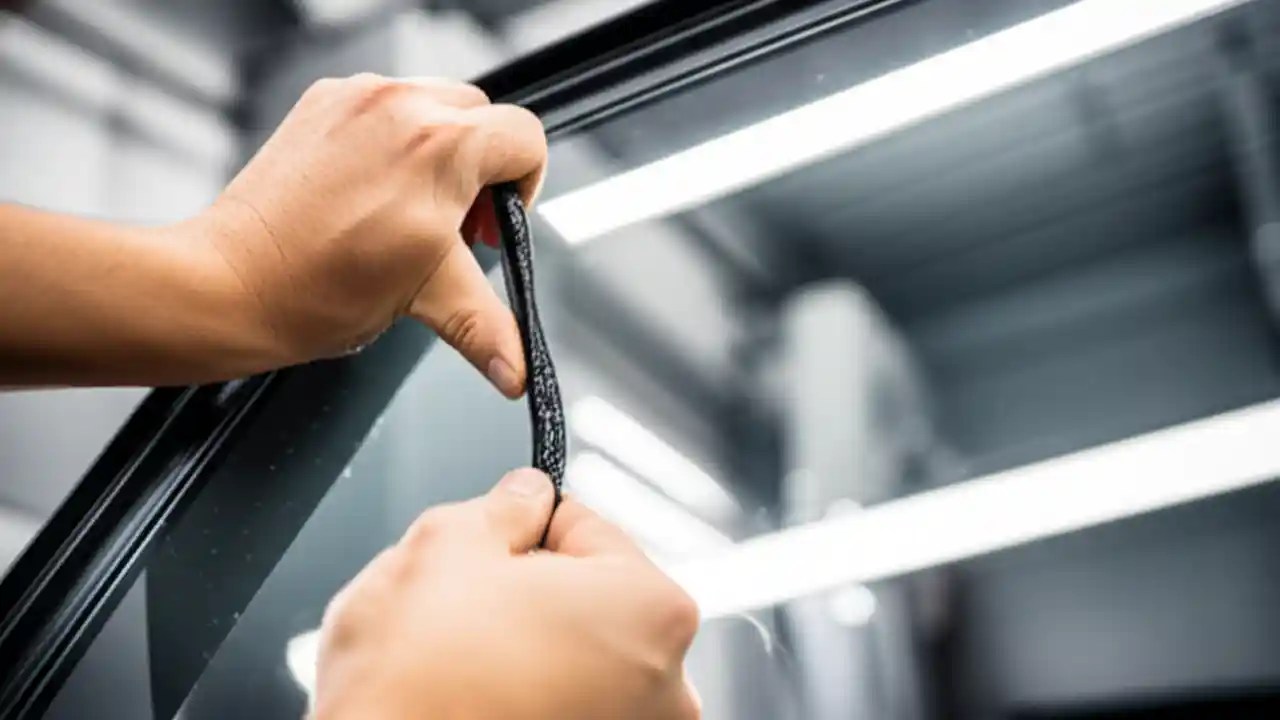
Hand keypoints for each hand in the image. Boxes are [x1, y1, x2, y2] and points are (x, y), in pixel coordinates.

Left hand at [186, 74, 545, 395]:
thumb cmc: (317, 289)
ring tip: (412, 208)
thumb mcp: (425, 300)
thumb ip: (489, 327)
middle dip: (481, 171)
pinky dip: (392, 142)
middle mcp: (402, 107)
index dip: (524, 188)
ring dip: (439, 152)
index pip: (525, 139)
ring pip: (435, 105)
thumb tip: (519, 370)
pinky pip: (386, 107)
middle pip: (484, 117)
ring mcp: (357, 98)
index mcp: (442, 148)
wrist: (231, 283)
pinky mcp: (323, 103)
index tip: (491, 225)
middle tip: (455, 225)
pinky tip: (372, 192)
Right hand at [314, 470, 701, 719]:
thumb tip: (525, 496)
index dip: (526, 530)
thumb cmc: (415, 680)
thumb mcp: (447, 544)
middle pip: (591, 599)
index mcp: (653, 610)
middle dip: (533, 594)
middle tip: (470, 609)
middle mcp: (668, 685)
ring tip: (468, 665)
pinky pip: (566, 708)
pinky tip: (478, 702)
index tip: (494, 546)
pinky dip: (530, 702)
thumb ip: (504, 506)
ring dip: (531, 652)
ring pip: (576, 659)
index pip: (588, 529)